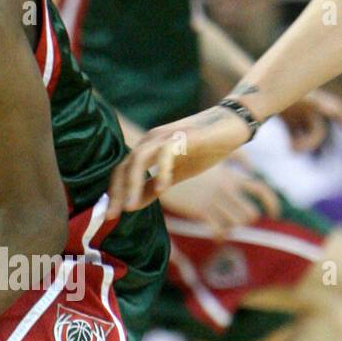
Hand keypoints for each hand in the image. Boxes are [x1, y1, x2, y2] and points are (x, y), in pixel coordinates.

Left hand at [106, 107, 248, 217]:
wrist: (232, 124)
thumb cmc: (204, 149)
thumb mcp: (176, 174)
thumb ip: (154, 187)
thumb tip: (133, 205)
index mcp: (148, 149)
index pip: (122, 171)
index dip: (114, 193)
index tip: (110, 216)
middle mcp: (152, 140)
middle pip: (125, 166)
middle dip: (116, 192)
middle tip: (111, 216)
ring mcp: (166, 136)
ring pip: (139, 159)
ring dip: (132, 184)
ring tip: (130, 207)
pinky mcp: (184, 136)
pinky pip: (166, 154)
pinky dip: (162, 172)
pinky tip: (163, 191)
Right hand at [160, 161, 280, 229]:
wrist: (162, 167)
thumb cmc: (187, 162)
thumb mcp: (214, 156)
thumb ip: (236, 158)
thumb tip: (252, 167)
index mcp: (231, 177)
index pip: (260, 190)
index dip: (272, 204)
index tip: (275, 215)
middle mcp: (226, 188)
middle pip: (250, 214)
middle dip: (246, 220)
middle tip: (238, 223)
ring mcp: (214, 199)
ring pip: (235, 223)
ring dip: (231, 229)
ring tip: (224, 230)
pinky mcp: (200, 209)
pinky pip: (218, 230)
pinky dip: (219, 237)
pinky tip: (216, 237)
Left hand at [281, 89, 341, 152]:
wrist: (253, 93)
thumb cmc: (278, 91)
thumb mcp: (297, 97)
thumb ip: (317, 102)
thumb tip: (334, 108)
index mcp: (314, 100)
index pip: (337, 109)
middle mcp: (308, 106)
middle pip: (319, 129)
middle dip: (311, 142)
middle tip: (293, 149)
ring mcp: (297, 112)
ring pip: (308, 133)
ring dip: (304, 144)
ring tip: (291, 148)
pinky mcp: (287, 118)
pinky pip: (295, 134)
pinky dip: (295, 141)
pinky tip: (289, 145)